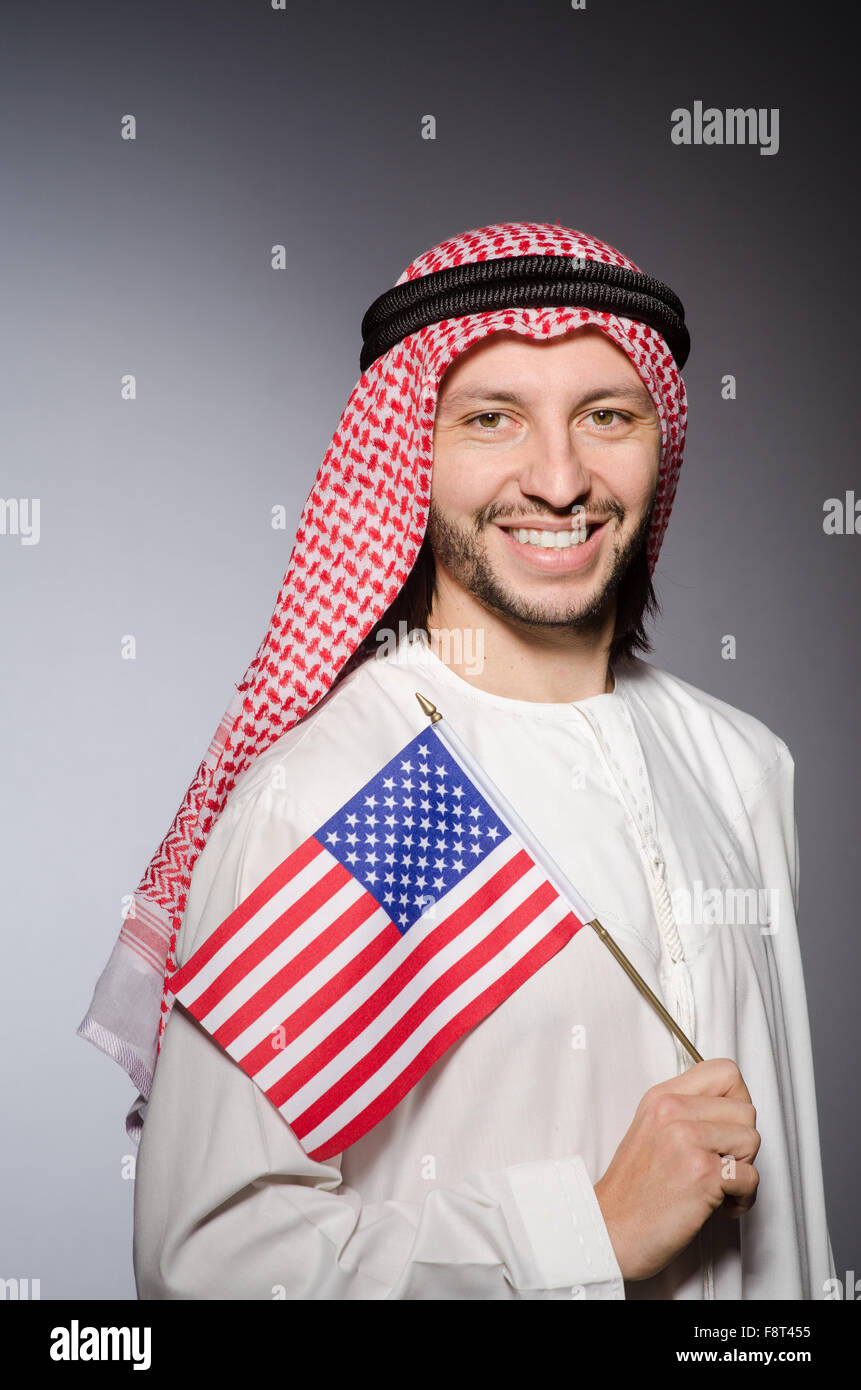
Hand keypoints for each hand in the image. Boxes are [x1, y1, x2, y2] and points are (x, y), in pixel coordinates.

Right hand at [593, 1058, 759, 1280]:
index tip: (729, 1126)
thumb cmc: (633, 1191)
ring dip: (744, 1170)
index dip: (738, 1099)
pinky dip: (744, 1198)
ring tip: (722, 1185)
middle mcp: (673, 1111)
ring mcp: (687, 1140)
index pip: (724, 1072)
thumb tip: (731, 1110)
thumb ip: (685, 1112)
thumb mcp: (650, 1131)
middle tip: (724, 1162)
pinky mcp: (701, 1173)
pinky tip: (722, 1206)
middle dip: (742, 1142)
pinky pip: (750, 1177)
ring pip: (752, 1140)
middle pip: (745, 1109)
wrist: (610, 1230)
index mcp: (662, 1097)